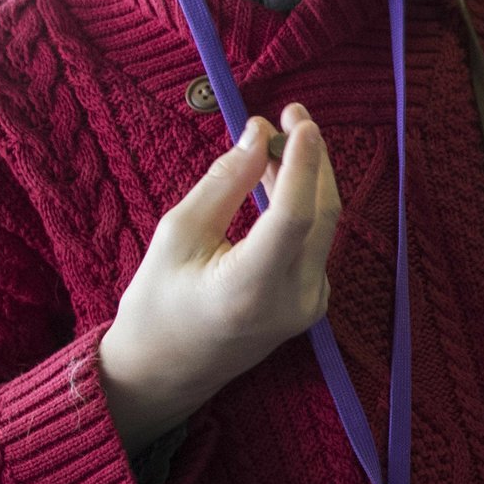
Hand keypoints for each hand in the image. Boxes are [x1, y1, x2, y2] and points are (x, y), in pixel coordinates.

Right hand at [97, 105, 340, 450]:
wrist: (168, 369)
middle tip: (291, 114)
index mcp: (251, 289)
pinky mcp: (314, 301)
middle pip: (322, 214)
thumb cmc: (158, 302)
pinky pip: (317, 241)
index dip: (303, 164)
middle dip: (311, 158)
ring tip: (279, 138)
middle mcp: (294, 301)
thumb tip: (258, 134)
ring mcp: (310, 305)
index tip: (298, 121)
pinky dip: (303, 205)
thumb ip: (224, 184)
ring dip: (308, 178)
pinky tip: (279, 179)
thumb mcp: (177, 234)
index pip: (295, 217)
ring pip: (325, 225)